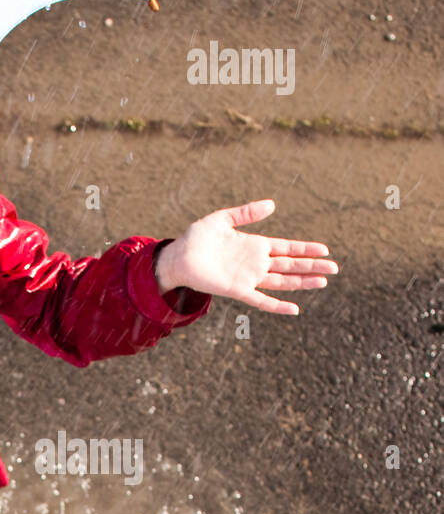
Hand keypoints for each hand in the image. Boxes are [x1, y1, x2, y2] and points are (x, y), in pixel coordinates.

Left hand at [157, 200, 337, 315]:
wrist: (177, 257)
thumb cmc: (196, 238)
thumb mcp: (222, 220)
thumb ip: (246, 213)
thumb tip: (272, 204)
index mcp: (254, 245)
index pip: (286, 247)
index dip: (305, 249)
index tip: (325, 250)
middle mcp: (255, 262)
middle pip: (290, 265)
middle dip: (312, 266)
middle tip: (335, 268)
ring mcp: (248, 277)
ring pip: (282, 282)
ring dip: (302, 282)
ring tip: (323, 282)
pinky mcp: (238, 290)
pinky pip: (261, 300)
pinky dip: (277, 305)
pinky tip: (294, 309)